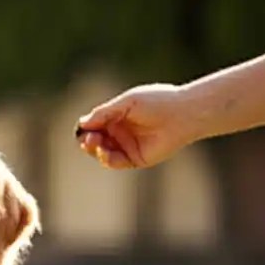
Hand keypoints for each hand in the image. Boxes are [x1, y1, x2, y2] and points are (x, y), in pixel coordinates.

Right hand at [75, 84, 205, 169]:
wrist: (182, 115)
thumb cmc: (157, 102)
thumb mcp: (127, 103)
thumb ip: (104, 113)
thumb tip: (82, 122)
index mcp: (118, 115)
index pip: (94, 124)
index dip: (86, 128)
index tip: (83, 128)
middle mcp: (121, 131)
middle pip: (95, 140)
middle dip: (88, 140)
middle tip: (88, 138)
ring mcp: (127, 146)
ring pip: (102, 152)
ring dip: (95, 149)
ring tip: (96, 142)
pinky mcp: (135, 158)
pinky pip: (115, 162)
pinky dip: (106, 159)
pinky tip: (105, 153)